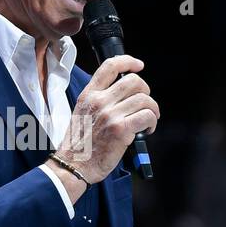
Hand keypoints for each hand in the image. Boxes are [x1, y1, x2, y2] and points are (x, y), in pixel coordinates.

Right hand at [55, 55, 158, 183]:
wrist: (73, 165)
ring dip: (152, 109)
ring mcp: (110, 115)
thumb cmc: (79, 144)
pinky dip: (152, 122)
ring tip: (148, 119)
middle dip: (145, 91)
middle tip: (145, 103)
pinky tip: (147, 129)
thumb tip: (123, 95)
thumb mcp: (81, 113)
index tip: (138, 65)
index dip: (128, 61)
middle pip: (133, 81)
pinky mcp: (121, 130)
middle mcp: (99, 102)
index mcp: (89, 95)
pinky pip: (147, 116)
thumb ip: (99, 100)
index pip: (110, 66)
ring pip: (144, 99)